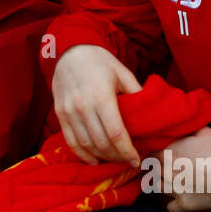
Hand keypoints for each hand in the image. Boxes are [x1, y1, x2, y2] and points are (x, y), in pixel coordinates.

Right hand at [51, 44, 142, 165]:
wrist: (70, 51)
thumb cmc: (100, 62)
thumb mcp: (123, 74)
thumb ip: (136, 94)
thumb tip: (150, 115)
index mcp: (102, 97)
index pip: (116, 133)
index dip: (128, 150)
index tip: (137, 160)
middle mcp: (83, 106)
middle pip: (102, 142)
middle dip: (117, 156)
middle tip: (128, 159)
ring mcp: (69, 111)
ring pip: (87, 144)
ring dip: (102, 156)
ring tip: (115, 159)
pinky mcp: (60, 114)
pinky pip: (71, 141)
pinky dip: (83, 154)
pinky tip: (94, 160)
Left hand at [149, 126, 210, 211]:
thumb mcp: (203, 132)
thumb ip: (188, 130)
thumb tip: (183, 126)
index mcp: (168, 153)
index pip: (150, 156)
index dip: (156, 158)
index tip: (162, 160)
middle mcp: (166, 171)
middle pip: (153, 172)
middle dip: (160, 171)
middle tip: (170, 171)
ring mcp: (174, 188)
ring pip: (158, 188)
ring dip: (165, 187)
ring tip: (175, 185)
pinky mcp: (184, 204)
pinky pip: (170, 208)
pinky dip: (174, 205)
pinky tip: (179, 201)